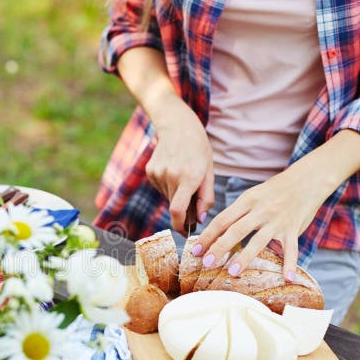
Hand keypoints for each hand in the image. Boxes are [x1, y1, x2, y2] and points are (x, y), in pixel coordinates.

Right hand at [146, 95, 214, 234]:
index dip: (180, 226)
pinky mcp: (150, 171)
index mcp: (189, 177)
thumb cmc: (199, 150)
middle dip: (184, 210)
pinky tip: (174, 171)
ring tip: (184, 177)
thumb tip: (200, 220)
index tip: (186, 233)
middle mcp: (170, 176)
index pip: (178, 211)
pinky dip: (169, 186)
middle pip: (175, 206)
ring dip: (177, 196)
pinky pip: (161, 188)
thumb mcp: (209, 172)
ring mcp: (157, 173)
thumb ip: (206, 198)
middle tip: (194, 201)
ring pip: (168, 197)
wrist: (178, 126)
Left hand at [190, 130, 359, 280]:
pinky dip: (290, 264)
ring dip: (244, 257)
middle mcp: (260, 210)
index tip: (195, 249)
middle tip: (206, 263)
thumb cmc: (275, 191)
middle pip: (236, 230)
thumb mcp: (253, 196)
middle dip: (219, 247)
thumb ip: (239, 215)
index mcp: (247, 201)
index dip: (207, 235)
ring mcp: (277, 221)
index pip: (222, 220)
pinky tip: (287, 278)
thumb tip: (221, 237)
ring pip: (258, 241)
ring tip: (232, 272)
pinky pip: (291, 249)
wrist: (307, 180)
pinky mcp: (293, 229)